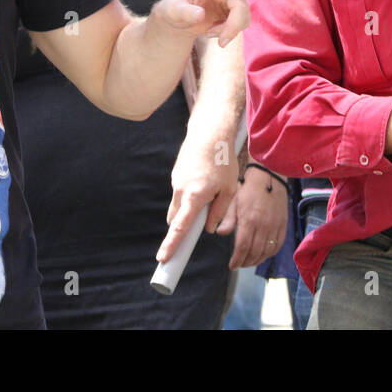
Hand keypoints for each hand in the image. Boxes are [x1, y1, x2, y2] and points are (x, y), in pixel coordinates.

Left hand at [151, 0, 283, 47]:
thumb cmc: (171, 10)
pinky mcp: (232, 13)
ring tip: (210, 36)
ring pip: (244, 18)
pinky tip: (212, 33)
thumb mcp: (171, 11)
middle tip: (220, 43)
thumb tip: (199, 15)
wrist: (175, 20)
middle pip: (242, 7)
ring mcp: (230, 0)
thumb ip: (184, 12)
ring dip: (229, 31)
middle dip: (233, 26)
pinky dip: (227, 34)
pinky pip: (239, 26)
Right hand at [158, 134, 238, 263]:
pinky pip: (180, 192)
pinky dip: (188, 196)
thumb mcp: (229, 189)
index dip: (171, 245)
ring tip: (209, 194)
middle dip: (181, 228)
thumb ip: (219, 211)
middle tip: (195, 228)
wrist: (209, 132)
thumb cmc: (223, 161)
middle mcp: (181, 190)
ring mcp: (176, 181)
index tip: (163, 259)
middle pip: (176, 219)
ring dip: (187, 210)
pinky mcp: (176, 174)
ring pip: (178, 205)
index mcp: (195, 196)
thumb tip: (210, 229)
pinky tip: (204, 181)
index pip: (179, 227)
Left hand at [227, 166, 287, 269]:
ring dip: (257, 260)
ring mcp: (275, 226)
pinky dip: (270, 253)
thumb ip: (228, 219)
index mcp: (249, 220)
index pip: (243, 247)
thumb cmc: (248, 187)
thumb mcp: (234, 200)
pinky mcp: (283, 225)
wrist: (269, 176)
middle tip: (239, 264)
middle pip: (255, 253)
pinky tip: (263, 254)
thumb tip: (221, 233)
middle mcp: (264, 225)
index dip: (237, 259)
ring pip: (267, 251)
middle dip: (245, 262)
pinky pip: (277, 245)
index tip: (232, 265)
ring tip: (249, 262)